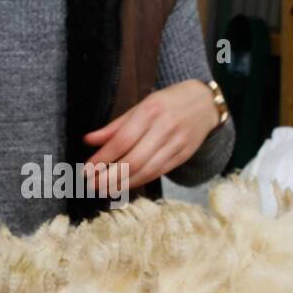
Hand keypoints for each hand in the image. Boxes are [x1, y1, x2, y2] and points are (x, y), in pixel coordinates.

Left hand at [82, 80, 220, 192]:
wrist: (205, 104)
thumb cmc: (168, 103)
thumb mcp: (140, 106)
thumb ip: (115, 126)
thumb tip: (89, 140)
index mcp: (150, 111)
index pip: (122, 140)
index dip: (103, 158)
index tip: (88, 168)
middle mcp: (165, 128)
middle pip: (134, 160)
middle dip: (110, 177)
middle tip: (93, 185)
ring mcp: (176, 144)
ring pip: (147, 171)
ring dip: (123, 184)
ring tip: (105, 189)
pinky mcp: (183, 156)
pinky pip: (158, 173)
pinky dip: (139, 181)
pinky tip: (125, 185)